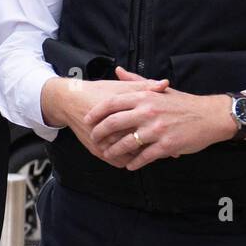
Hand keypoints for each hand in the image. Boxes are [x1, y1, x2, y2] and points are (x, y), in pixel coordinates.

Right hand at [41, 66, 169, 159]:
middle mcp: (111, 131)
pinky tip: (138, 158)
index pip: (145, 126)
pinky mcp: (97, 151)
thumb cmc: (97, 92)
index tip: (176, 131)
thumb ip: (143, 86)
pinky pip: (118, 161)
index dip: (162, 130)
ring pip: (128, 156)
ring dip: (142, 157)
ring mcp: (103, 143)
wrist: (70, 101)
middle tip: (173, 149)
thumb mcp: (121, 88)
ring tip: (157, 154)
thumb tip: (165, 83)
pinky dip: (129, 161)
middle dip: (156, 147)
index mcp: (120, 113)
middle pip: (138, 144)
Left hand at [89, 75, 236, 169]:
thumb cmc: (183, 103)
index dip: (96, 113)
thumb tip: (118, 71)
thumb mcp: (159, 89)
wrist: (210, 116)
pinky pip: (143, 157)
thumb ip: (136, 82)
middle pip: (113, 124)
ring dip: (114, 151)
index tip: (87, 120)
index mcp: (145, 96)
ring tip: (109, 155)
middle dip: (99, 134)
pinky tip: (129, 165)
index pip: (112, 103)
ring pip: (125, 143)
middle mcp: (148, 111)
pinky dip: (134, 163)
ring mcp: (157, 129)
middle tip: (95, 140)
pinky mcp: (166, 145)